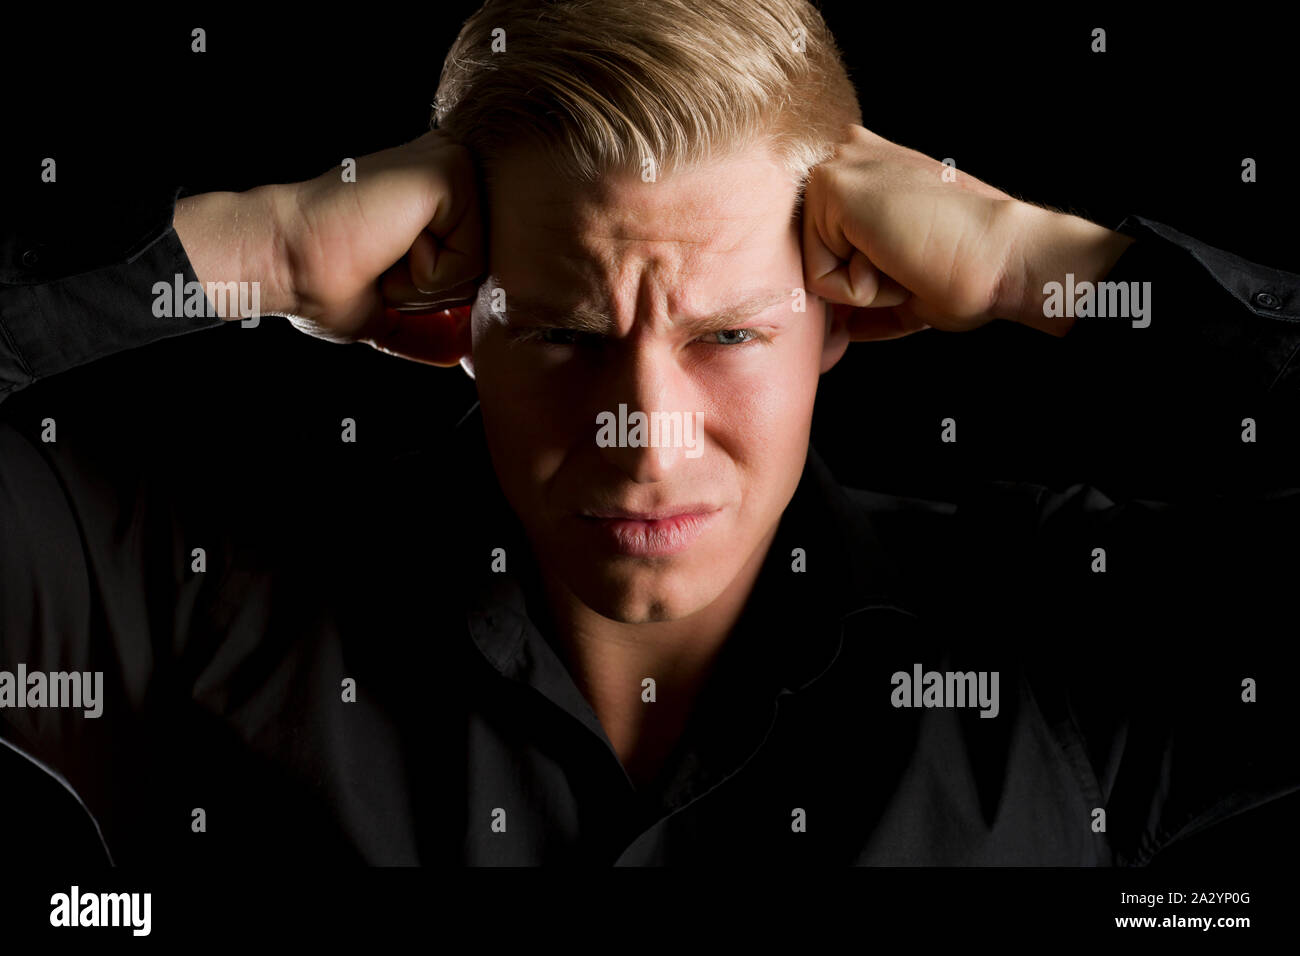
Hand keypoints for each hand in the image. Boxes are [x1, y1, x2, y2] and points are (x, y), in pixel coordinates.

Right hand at [274, 130, 484, 364]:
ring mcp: (455, 165)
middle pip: (490, 269)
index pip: (481, 266)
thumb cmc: (318, 279)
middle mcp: (453, 169)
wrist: (283, 260)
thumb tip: (462, 351)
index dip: (435, 294)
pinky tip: (387, 242)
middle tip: (380, 261)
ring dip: (427, 284)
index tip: (381, 272)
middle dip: (434, 292)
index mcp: (440, 192)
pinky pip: (471, 258)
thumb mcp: (385, 313)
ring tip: (382, 250)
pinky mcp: (450, 174)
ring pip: (484, 266)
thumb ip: (429, 329)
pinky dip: (426, 273)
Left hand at [801, 125, 1131, 339]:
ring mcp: (837, 167)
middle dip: (860, 282)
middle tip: (913, 260)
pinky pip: (818, 279)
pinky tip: (900, 257)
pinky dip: (860, 290)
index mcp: (864, 167)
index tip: (911, 264)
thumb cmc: (965, 271)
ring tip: (907, 257)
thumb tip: (834, 327)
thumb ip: (859, 290)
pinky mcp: (831, 187)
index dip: (861, 278)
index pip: (822, 246)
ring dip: (862, 287)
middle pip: (813, 259)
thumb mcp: (902, 280)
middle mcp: (846, 156)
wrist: (1000, 259)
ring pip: (814, 269)